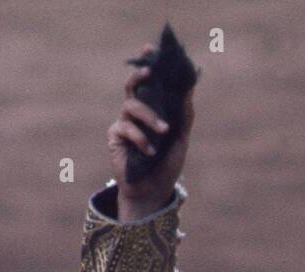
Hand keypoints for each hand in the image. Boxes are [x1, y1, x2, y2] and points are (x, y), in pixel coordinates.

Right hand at [106, 42, 195, 219]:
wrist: (153, 191)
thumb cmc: (167, 164)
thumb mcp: (181, 138)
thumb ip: (183, 114)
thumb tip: (189, 87)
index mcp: (153, 109)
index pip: (150, 83)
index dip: (148, 63)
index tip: (150, 48)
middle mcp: (136, 113)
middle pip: (133, 85)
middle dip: (139, 75)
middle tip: (149, 71)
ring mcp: (124, 123)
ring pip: (132, 105)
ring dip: (150, 117)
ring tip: (163, 132)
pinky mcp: (115, 136)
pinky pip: (126, 127)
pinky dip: (140, 138)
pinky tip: (149, 151)